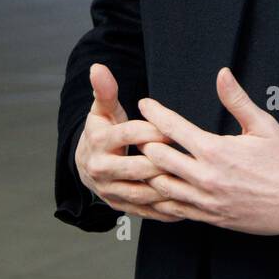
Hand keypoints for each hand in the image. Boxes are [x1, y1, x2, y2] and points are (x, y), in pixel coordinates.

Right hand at [74, 63, 185, 222]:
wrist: (86, 165)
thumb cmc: (103, 130)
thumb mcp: (102, 110)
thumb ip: (105, 90)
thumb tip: (98, 67)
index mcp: (98, 142)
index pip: (128, 134)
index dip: (152, 130)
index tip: (172, 129)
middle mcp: (101, 169)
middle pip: (136, 167)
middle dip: (163, 162)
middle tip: (190, 157)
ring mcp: (109, 191)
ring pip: (142, 193)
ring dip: (167, 188)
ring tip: (192, 181)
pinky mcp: (119, 207)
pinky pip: (145, 211)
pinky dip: (166, 210)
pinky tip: (188, 204)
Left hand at [135, 67, 278, 235]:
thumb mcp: (263, 125)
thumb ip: (237, 99)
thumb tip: (223, 74)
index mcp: (216, 150)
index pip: (173, 127)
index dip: (154, 112)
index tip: (145, 104)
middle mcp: (206, 177)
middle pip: (157, 157)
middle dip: (145, 142)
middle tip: (140, 131)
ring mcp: (206, 201)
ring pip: (160, 186)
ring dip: (150, 171)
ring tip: (146, 158)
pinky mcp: (210, 218)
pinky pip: (174, 210)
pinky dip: (162, 197)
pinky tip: (160, 187)